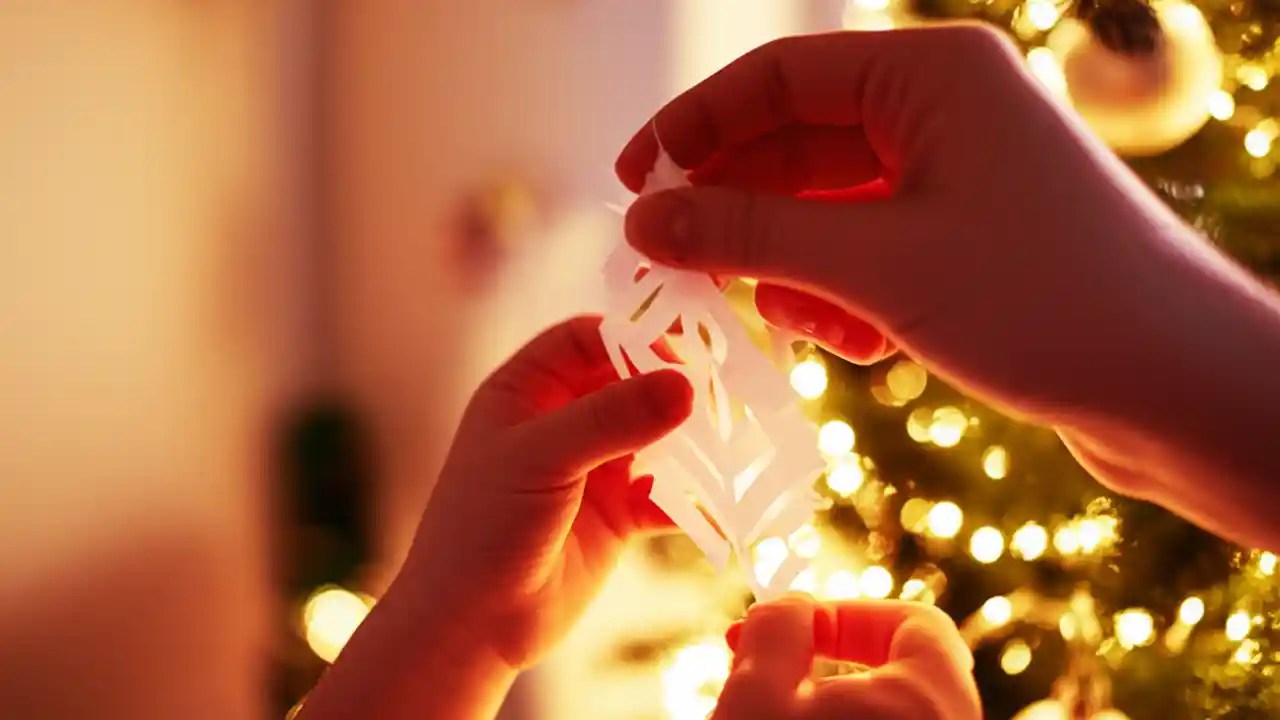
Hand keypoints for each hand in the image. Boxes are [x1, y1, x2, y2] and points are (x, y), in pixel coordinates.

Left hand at [298, 317, 692, 719]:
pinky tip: (714, 503)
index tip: (679, 358)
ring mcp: (592, 469)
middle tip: (718, 397)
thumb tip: (685, 384)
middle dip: (672, 389)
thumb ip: (610, 418)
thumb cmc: (483, 528)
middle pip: (630, 383)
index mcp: (526, 391)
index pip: (586, 340)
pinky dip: (692, 497)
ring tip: (727, 446)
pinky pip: (667, 494)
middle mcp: (561, 423)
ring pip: (655, 437)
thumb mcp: (541, 458)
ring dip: (690, 441)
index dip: (631, 340)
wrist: (471, 626)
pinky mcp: (617, 516)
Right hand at [617, 25, 1279, 548]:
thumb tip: (646, 220)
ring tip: (781, 321)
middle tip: (672, 264)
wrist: (1177, 387)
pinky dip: (841, 292)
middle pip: (797, 143)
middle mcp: (945, 113)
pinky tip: (851, 344)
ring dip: (789, 264)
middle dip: (736, 209)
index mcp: (932, 75)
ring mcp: (960, 177)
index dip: (692, 128)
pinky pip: (869, 249)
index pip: (777, 77)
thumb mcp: (875, 266)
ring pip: (828, 206)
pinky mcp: (969, 240)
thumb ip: (750, 234)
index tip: (631, 185)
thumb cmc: (1044, 302)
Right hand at [714, 596, 978, 719]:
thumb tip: (794, 606)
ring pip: (892, 714)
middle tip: (771, 670)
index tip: (793, 630)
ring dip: (831, 701)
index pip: (919, 622)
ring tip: (771, 710)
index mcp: (932, 700)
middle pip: (906, 671)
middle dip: (831, 659)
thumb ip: (779, 627)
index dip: (848, 613)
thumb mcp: (757, 691)